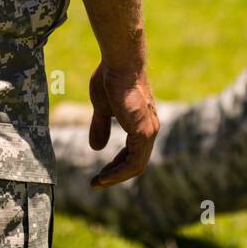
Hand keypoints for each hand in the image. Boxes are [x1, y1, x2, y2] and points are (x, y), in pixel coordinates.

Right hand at [87, 62, 157, 188]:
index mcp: (142, 123)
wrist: (120, 65)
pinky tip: (104, 177)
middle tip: (97, 183)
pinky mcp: (143, 133)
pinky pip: (133, 162)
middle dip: (115, 175)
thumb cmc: (112, 79)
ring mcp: (149, 131)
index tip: (100, 174)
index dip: (116, 165)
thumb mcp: (102, 108)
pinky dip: (118, 172)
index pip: (133, 152)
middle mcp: (149, 129)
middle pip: (135, 162)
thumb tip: (96, 148)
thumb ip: (101, 126)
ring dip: (116, 177)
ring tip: (98, 183)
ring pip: (136, 166)